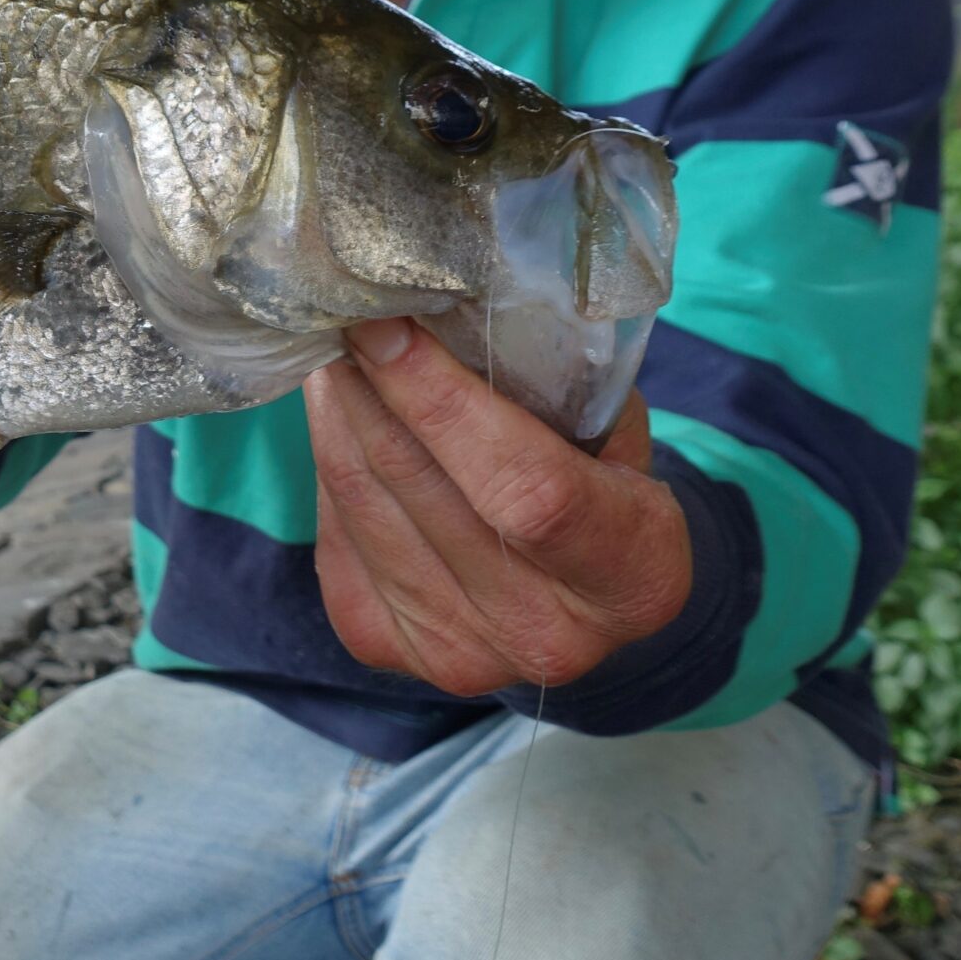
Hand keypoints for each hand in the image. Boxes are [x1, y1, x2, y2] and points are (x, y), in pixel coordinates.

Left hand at [305, 317, 690, 695]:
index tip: (388, 325)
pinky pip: (333, 530)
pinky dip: (331, 460)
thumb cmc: (604, 485)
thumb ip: (549, 383)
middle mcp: (543, 633)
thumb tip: (436, 308)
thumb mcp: (614, 431)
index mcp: (629, 574)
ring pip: (360, 500)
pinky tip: (343, 417)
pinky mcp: (385, 646)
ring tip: (339, 352)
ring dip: (338, 413)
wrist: (585, 599)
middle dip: (369, 384)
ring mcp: (458, 651)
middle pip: (419, 486)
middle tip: (343, 310)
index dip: (443, 401)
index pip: (523, 489)